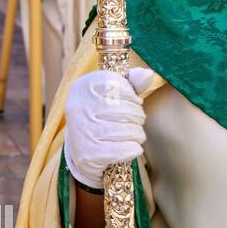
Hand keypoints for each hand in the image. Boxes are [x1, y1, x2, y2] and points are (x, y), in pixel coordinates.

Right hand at [63, 68, 155, 190]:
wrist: (80, 148)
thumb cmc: (101, 115)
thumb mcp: (112, 94)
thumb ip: (131, 82)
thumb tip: (148, 74)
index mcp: (82, 86)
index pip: (118, 86)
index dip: (132, 97)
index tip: (130, 102)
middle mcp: (78, 107)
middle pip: (127, 110)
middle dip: (137, 117)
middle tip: (133, 121)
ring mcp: (83, 131)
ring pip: (130, 130)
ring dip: (137, 134)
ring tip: (131, 134)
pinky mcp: (90, 153)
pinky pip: (128, 149)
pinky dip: (134, 149)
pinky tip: (127, 148)